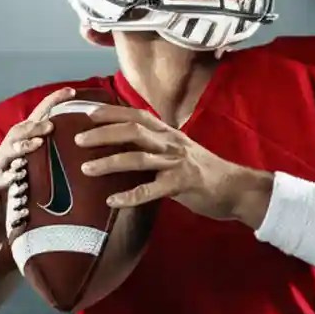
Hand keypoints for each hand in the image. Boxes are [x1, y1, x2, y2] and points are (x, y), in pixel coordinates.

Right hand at [0, 87, 76, 241]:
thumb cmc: (20, 201)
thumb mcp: (42, 180)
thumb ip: (59, 164)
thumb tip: (93, 153)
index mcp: (24, 151)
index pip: (38, 120)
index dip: (53, 103)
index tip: (72, 91)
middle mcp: (10, 157)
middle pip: (20, 130)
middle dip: (36, 122)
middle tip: (53, 122)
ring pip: (8, 151)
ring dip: (23, 143)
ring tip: (39, 140)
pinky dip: (10, 176)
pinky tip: (19, 173)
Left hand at [74, 105, 270, 222]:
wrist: (237, 188)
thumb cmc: (205, 171)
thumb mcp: (180, 150)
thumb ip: (157, 144)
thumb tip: (129, 144)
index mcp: (169, 133)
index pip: (136, 116)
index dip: (111, 112)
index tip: (87, 113)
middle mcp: (171, 143)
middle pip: (132, 131)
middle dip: (103, 133)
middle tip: (77, 139)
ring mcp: (177, 163)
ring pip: (138, 158)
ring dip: (109, 162)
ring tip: (86, 168)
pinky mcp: (183, 184)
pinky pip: (151, 190)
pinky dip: (130, 196)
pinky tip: (112, 201)